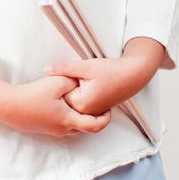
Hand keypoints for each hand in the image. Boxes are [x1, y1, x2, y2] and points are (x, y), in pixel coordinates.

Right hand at [1, 74, 111, 137]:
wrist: (9, 106)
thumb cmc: (33, 95)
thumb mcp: (57, 83)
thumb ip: (73, 83)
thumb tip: (82, 84)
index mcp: (69, 120)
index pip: (95, 126)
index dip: (105, 118)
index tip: (109, 108)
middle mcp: (63, 129)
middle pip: (85, 127)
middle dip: (93, 116)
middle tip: (96, 103)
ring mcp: (53, 131)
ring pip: (73, 126)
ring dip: (79, 116)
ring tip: (79, 100)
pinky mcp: (45, 128)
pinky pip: (63, 124)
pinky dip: (68, 116)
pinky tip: (62, 103)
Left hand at [43, 50, 160, 116]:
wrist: (133, 75)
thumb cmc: (111, 71)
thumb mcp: (84, 66)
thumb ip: (63, 69)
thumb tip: (45, 70)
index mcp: (81, 104)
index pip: (59, 95)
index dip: (60, 82)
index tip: (67, 75)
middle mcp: (86, 113)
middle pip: (65, 101)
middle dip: (66, 88)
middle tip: (78, 76)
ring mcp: (92, 113)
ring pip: (73, 102)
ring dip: (73, 91)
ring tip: (85, 80)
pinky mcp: (96, 110)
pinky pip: (81, 103)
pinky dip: (80, 94)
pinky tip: (87, 84)